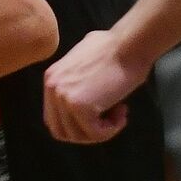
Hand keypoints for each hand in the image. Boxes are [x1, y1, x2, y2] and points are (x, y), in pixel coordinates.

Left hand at [43, 30, 150, 144]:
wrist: (129, 44)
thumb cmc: (115, 48)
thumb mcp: (84, 59)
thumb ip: (76, 79)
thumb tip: (83, 95)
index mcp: (51, 79)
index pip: (54, 118)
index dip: (76, 124)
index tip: (99, 115)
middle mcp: (52, 88)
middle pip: (62, 131)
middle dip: (87, 132)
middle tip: (108, 119)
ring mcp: (63, 98)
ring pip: (78, 136)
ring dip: (101, 131)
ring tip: (119, 112)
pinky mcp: (79, 106)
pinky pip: (94, 133)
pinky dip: (111, 130)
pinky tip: (122, 112)